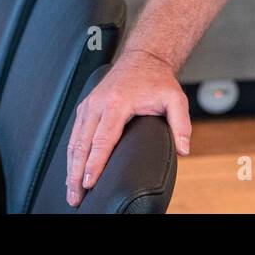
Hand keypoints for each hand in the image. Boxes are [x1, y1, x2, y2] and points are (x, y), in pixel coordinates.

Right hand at [65, 48, 191, 207]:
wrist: (143, 57)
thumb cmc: (157, 80)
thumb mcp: (176, 98)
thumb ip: (181, 124)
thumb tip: (184, 149)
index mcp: (117, 103)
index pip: (102, 140)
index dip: (95, 164)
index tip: (89, 183)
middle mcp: (98, 104)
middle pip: (82, 145)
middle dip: (77, 173)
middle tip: (76, 196)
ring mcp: (89, 105)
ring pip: (74, 141)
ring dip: (70, 167)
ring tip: (70, 190)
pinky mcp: (85, 106)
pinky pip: (74, 134)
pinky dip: (71, 154)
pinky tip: (71, 169)